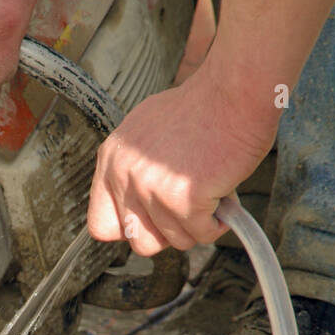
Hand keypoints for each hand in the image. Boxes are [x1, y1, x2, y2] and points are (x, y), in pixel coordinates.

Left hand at [87, 57, 279, 255]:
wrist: (233, 92)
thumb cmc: (202, 108)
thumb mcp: (148, 130)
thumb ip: (135, 168)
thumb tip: (139, 203)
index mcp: (112, 158)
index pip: (100, 224)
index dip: (130, 229)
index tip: (152, 220)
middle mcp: (125, 175)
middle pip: (139, 242)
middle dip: (168, 234)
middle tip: (186, 212)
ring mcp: (152, 189)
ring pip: (175, 241)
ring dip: (197, 225)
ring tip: (209, 194)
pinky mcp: (183, 199)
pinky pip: (202, 234)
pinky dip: (217, 223)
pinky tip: (222, 198)